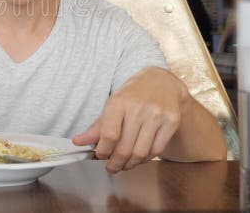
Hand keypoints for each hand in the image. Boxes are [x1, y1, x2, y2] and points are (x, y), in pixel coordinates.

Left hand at [72, 67, 188, 172]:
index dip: (103, 151)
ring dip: (130, 164)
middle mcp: (139, 108)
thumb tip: (77, 142)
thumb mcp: (113, 104)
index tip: (99, 156)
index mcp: (119, 101)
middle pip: (125, 147)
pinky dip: (145, 159)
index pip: (109, 134)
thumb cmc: (133, 94)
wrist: (161, 81)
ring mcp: (157, 114)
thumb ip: (97, 126)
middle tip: (111, 168)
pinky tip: (139, 158)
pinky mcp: (171, 121)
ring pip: (141, 152)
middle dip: (115, 163)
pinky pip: (156, 150)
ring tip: (124, 165)